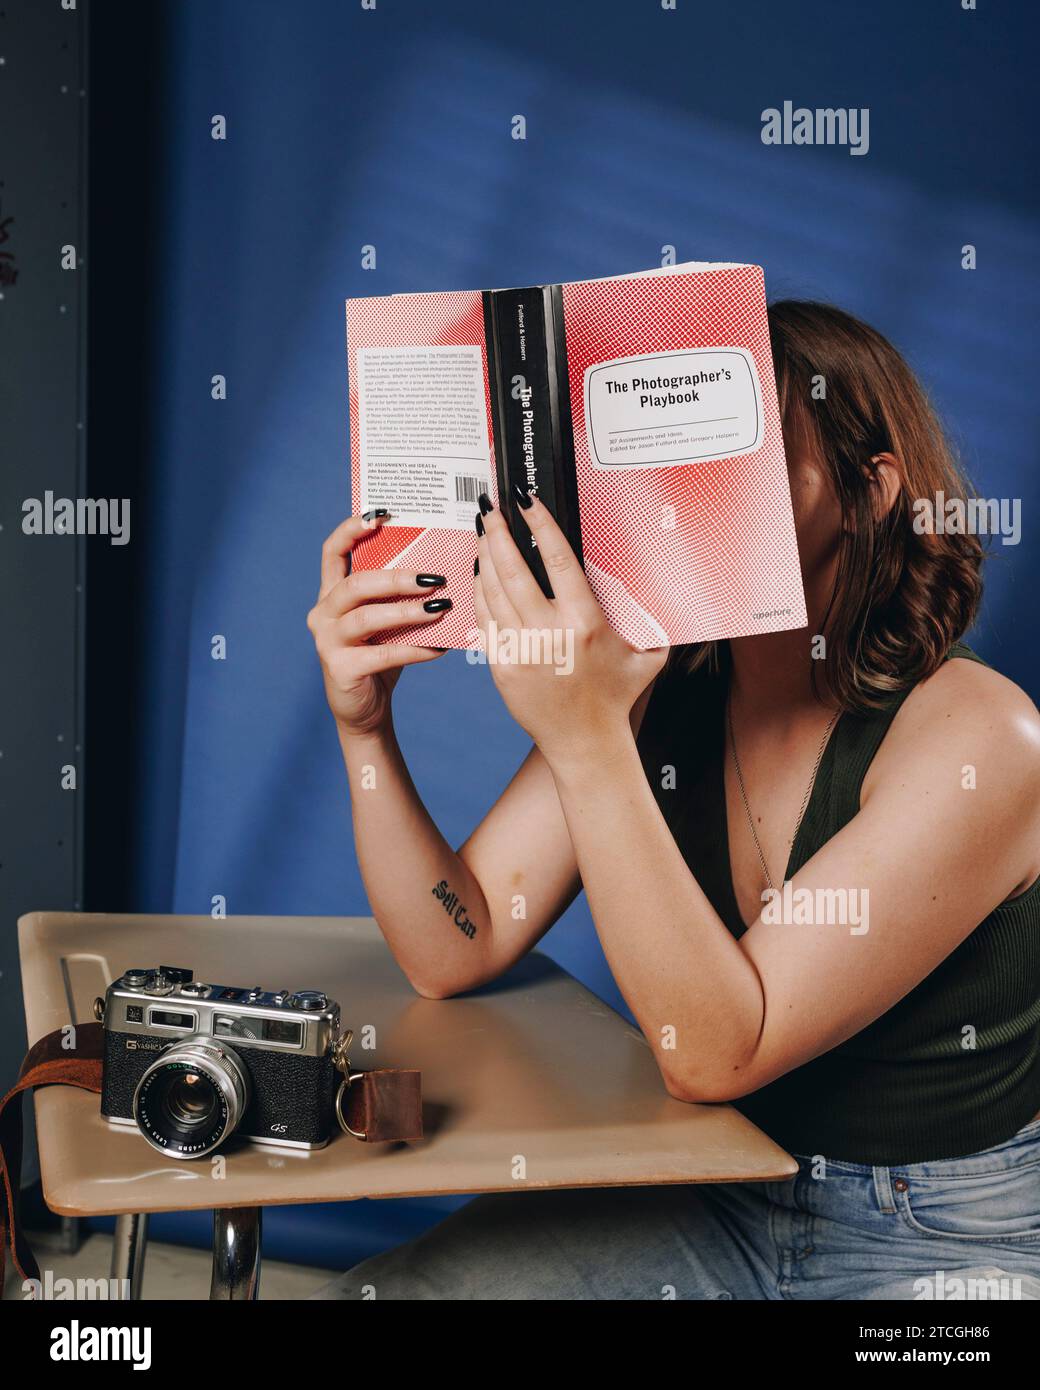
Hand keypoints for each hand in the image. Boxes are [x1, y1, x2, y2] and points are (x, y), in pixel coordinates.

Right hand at [307, 513, 448, 736]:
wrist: (365, 711)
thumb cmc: (380, 657)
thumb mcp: (386, 621)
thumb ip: (398, 597)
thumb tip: (443, 568)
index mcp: (331, 594)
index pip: (332, 552)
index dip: (351, 530)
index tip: (381, 515)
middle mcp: (322, 613)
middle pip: (356, 583)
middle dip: (397, 577)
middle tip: (434, 577)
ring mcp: (327, 641)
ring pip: (368, 617)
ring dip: (408, 611)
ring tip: (441, 607)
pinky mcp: (341, 669)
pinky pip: (383, 654)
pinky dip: (416, 649)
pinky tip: (441, 646)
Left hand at [473, 489, 666, 764]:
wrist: (585, 740)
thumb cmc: (616, 694)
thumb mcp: (648, 654)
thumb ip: (651, 619)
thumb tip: (662, 581)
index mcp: (586, 623)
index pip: (559, 560)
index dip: (540, 525)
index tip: (527, 501)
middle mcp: (551, 633)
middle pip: (515, 570)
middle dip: (498, 532)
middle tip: (489, 506)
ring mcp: (522, 650)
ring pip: (494, 591)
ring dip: (485, 555)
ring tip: (482, 530)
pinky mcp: (502, 666)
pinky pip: (485, 618)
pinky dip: (480, 590)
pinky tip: (480, 571)